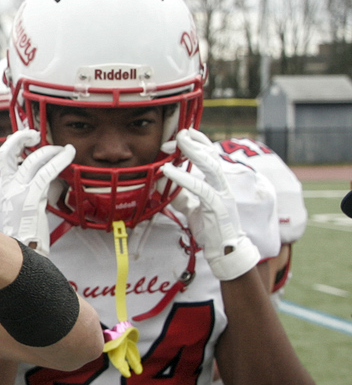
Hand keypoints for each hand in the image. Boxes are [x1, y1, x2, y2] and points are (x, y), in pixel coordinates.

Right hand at [0, 129, 72, 255]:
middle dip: (22, 137)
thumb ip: (29, 194)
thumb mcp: (22, 211)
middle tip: (38, 134)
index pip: (2, 158)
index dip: (13, 142)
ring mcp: (18, 193)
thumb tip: (44, 185)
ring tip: (64, 149)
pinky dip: (59, 160)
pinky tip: (69, 154)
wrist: (23, 255)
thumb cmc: (26, 237)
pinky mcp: (32, 198)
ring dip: (50, 150)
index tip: (28, 137)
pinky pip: (46, 173)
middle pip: (8, 152)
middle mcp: (9, 188)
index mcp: (6, 190)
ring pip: (32, 161)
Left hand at [159, 129, 258, 280]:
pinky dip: (184, 177)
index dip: (197, 142)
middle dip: (194, 142)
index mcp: (217, 182)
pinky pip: (201, 188)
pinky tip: (169, 170)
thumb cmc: (209, 227)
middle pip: (212, 155)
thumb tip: (160, 182)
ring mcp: (222, 194)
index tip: (179, 136)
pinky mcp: (218, 206)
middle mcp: (222, 184)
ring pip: (211, 166)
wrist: (224, 250)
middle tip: (177, 134)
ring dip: (194, 152)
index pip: (211, 154)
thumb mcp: (189, 207)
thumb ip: (178, 194)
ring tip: (176, 144)